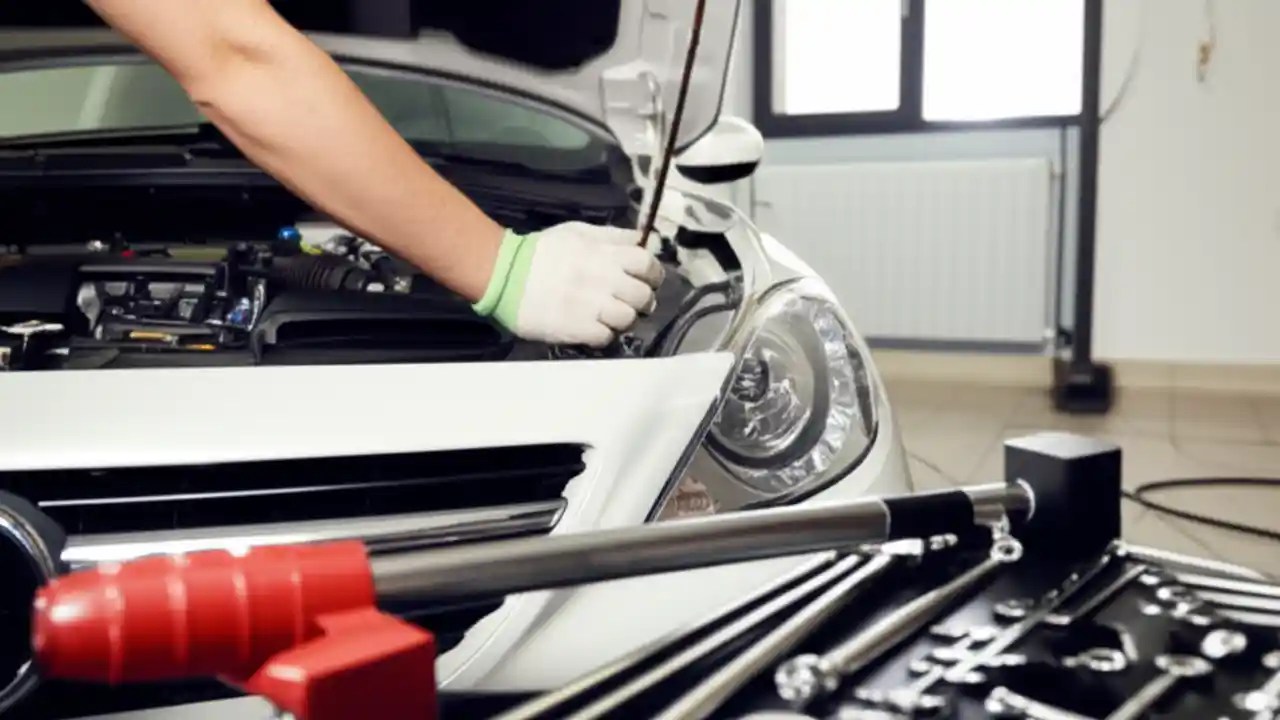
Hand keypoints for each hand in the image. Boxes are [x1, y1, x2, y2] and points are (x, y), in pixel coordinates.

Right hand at [472, 223, 664, 346]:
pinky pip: (606, 337)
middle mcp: (605, 280)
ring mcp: (593, 306)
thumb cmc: (543, 251)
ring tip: (611, 317)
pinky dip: (604, 335)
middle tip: (631, 302)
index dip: (653, 273)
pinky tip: (593, 328)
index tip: (648, 279)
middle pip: (644, 296)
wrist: (505, 275)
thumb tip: (643, 239)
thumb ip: (613, 236)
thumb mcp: (579, 232)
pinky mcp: (578, 329)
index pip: (648, 264)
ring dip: (623, 319)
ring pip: (628, 319)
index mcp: (606, 254)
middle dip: (642, 300)